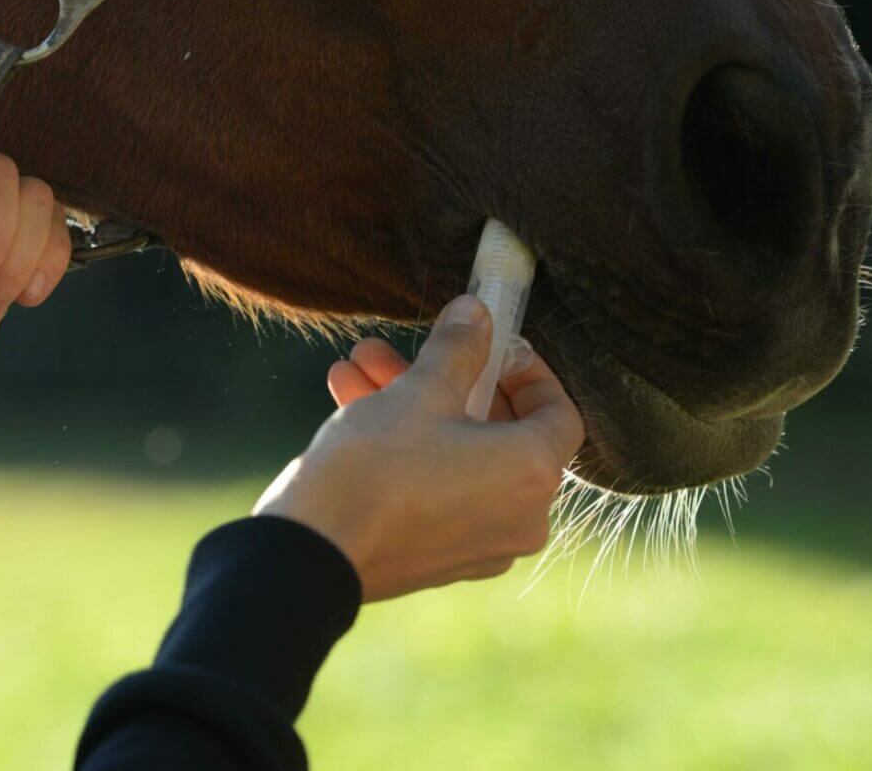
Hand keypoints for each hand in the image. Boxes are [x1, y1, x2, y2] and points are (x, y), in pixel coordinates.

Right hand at [255, 295, 584, 602]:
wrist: (311, 552)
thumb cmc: (377, 466)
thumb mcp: (420, 390)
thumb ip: (458, 347)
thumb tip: (477, 314)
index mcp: (532, 474)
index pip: (559, 413)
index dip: (528, 371)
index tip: (493, 346)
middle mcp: (520, 517)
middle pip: (500, 431)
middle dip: (451, 380)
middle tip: (415, 346)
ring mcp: (480, 544)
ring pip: (459, 456)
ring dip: (415, 404)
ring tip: (360, 363)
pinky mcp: (438, 558)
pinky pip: (438, 488)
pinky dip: (409, 448)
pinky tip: (350, 397)